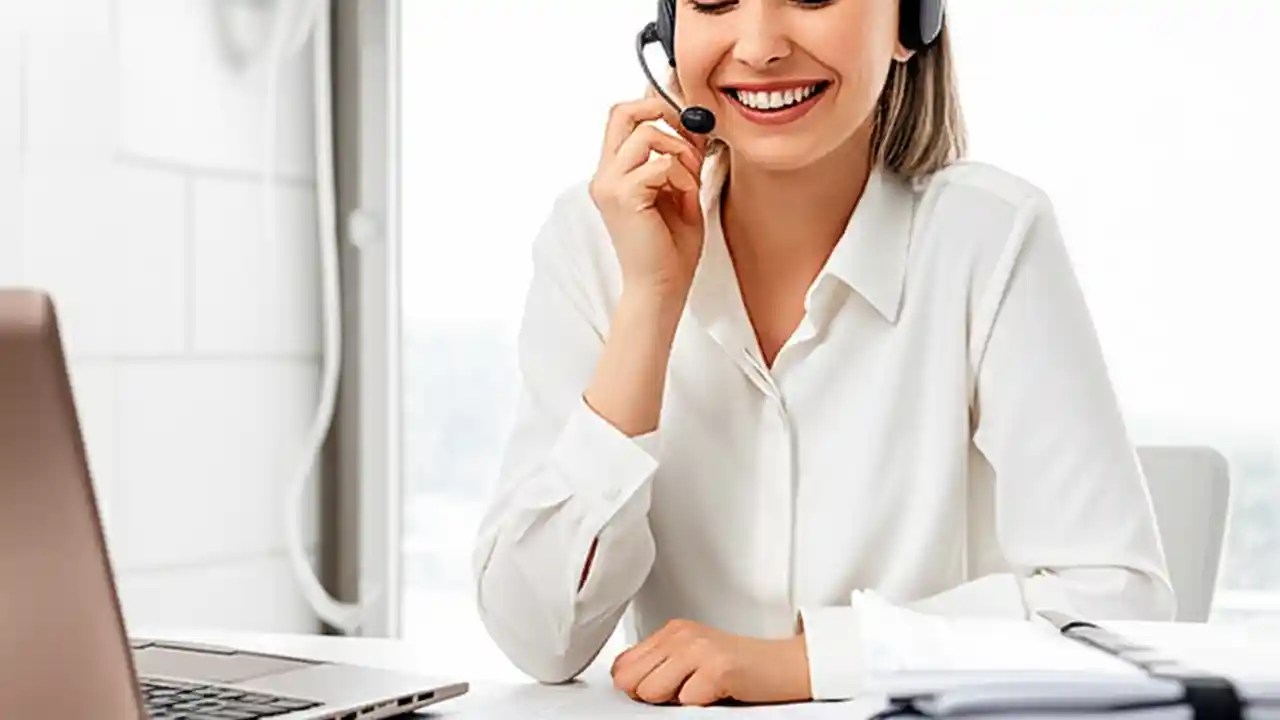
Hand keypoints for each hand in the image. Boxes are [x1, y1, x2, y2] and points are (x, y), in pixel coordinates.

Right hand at [588, 94, 708, 303]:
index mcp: (614, 173)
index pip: (623, 117)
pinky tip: (686, 199)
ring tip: (690, 182)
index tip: (687, 124)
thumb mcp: (680, 190)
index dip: (656, 108)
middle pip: (623, 112)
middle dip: (662, 111)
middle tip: (690, 130)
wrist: (662, 288)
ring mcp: (609, 185)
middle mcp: (605, 175)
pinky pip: (661, 163)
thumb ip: (680, 156)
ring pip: (647, 133)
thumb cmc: (671, 248)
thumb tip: (694, 120)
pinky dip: (683, 176)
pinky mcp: (623, 196)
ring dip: (680, 152)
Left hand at [610, 619, 811, 706]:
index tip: (662, 688)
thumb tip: (624, 684)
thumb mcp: (691, 659)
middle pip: (630, 681)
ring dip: (675, 701)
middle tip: (684, 690)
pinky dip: (701, 705)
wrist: (785, 665)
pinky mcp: (717, 668)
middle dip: (651, 695)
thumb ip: (658, 666)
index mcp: (672, 631)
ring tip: (701, 689)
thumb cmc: (740, 668)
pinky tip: (718, 692)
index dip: (636, 687)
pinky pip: (685, 703)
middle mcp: (681, 635)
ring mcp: (698, 649)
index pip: (622, 665)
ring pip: (651, 692)